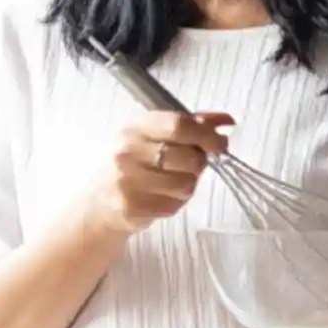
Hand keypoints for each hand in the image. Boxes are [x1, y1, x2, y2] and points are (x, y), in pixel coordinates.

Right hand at [88, 111, 233, 234]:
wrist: (101, 200)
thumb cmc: (136, 163)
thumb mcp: (158, 135)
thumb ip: (193, 124)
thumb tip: (227, 120)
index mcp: (136, 126)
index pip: (179, 125)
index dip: (206, 135)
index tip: (220, 145)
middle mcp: (128, 150)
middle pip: (188, 157)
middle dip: (198, 163)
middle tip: (190, 165)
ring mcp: (127, 180)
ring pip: (185, 184)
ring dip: (188, 185)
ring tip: (172, 182)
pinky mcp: (131, 207)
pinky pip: (174, 205)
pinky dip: (176, 203)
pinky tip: (161, 197)